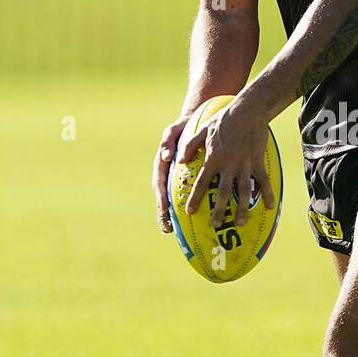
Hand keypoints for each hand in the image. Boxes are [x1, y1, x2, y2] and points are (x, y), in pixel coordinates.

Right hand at [152, 115, 189, 232]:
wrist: (194, 123)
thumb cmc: (183, 126)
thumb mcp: (174, 130)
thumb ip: (168, 142)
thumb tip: (166, 157)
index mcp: (162, 165)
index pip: (159, 183)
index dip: (161, 197)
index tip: (164, 208)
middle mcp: (167, 175)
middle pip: (164, 197)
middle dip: (164, 214)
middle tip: (168, 229)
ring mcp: (176, 179)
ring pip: (174, 200)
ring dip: (174, 217)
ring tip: (178, 233)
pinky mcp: (187, 181)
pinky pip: (187, 195)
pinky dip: (189, 208)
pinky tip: (197, 222)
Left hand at [181, 95, 275, 228]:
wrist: (248, 110)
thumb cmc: (223, 119)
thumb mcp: (202, 130)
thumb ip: (190, 147)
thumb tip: (180, 161)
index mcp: (213, 158)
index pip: (201, 182)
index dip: (195, 198)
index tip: (190, 212)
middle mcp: (228, 164)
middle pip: (222, 192)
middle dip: (219, 211)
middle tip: (216, 225)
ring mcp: (244, 164)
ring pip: (242, 191)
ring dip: (241, 208)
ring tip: (240, 222)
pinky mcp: (257, 161)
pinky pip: (263, 181)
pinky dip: (267, 194)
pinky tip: (269, 206)